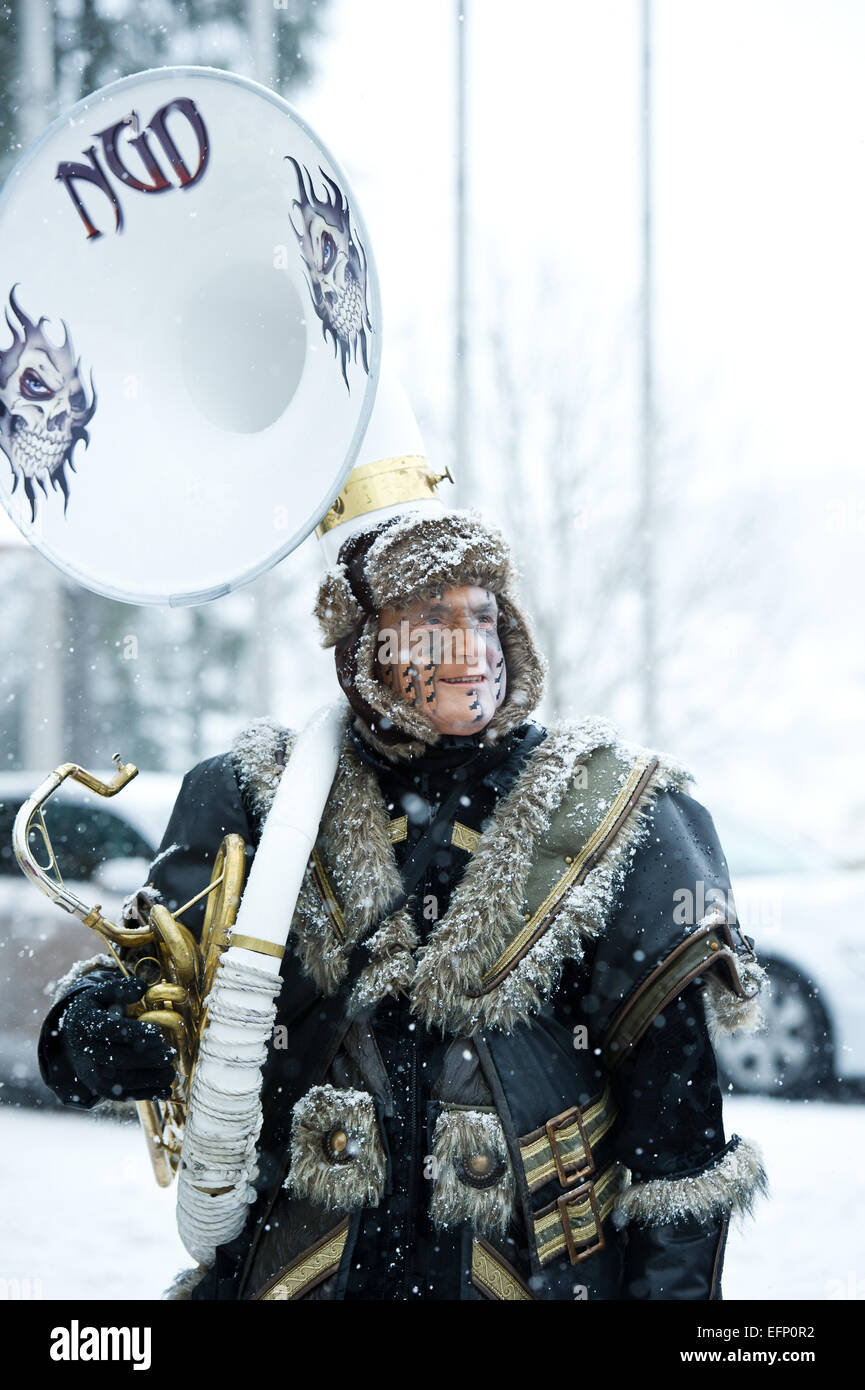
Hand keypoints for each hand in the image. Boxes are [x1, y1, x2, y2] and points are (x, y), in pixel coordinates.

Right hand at [60, 973, 174, 1102]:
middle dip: (145, 1058)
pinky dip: (145, 1095)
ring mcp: (91, 1072)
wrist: (71, 1036)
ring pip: (119, 1081)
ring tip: (170, 1072)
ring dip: (147, 1079)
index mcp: (86, 1024)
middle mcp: (86, 1051)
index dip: (134, 1033)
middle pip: (116, 1058)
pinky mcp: (99, 1087)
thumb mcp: (102, 993)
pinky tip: (165, 1091)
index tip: (157, 1034)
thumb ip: (122, 988)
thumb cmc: (95, 1010)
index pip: (111, 1031)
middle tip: (168, 1054)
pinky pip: (121, 1095)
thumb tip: (143, 987)